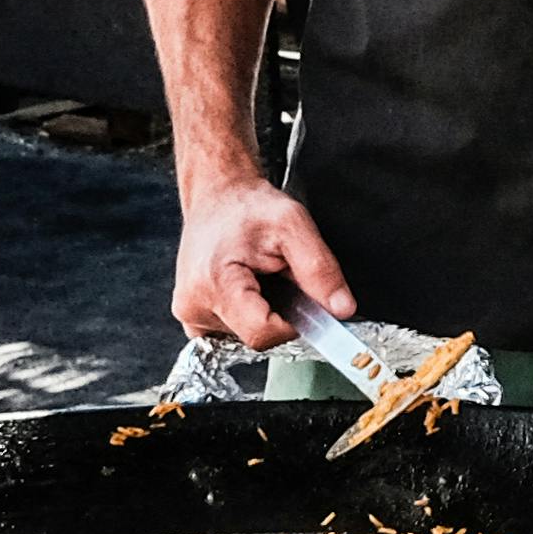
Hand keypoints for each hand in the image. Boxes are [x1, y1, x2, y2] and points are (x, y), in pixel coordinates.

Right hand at [174, 170, 352, 349]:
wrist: (218, 196)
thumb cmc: (248, 206)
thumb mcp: (294, 226)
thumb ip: (320, 270)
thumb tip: (342, 309)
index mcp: (215, 284)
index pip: (262, 333)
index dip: (293, 323)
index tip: (303, 301)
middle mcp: (193, 305)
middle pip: (256, 337)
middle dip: (280, 313)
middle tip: (279, 277)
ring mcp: (190, 314)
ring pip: (245, 336)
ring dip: (264, 313)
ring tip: (260, 278)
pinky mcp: (193, 317)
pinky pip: (232, 332)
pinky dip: (249, 314)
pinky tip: (249, 289)